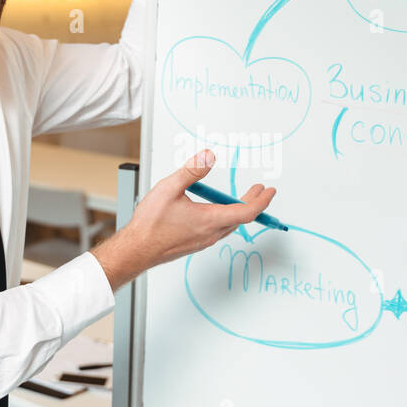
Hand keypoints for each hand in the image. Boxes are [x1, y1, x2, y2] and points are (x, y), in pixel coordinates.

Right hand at [91, 149, 276, 291]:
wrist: (136, 250)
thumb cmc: (150, 225)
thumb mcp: (169, 189)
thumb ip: (192, 171)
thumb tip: (208, 156)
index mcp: (209, 220)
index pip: (246, 211)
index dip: (261, 200)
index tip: (269, 191)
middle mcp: (211, 233)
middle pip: (241, 218)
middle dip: (253, 202)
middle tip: (260, 190)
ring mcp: (204, 240)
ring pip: (230, 225)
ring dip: (240, 210)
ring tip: (240, 198)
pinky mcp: (196, 243)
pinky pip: (219, 230)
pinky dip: (226, 218)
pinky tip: (217, 211)